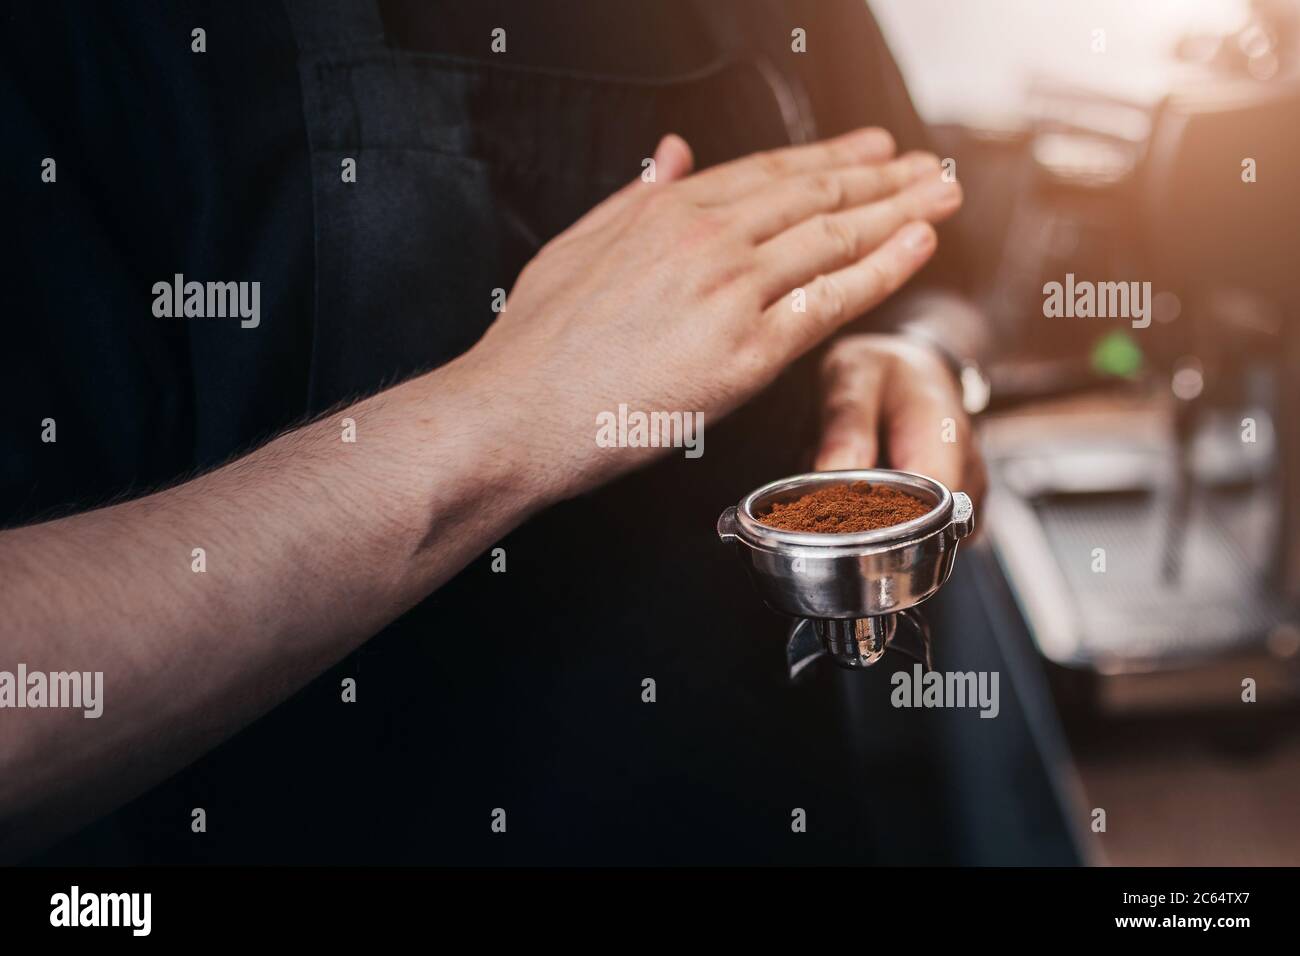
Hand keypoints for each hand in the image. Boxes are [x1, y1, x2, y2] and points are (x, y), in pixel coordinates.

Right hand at [465, 128, 963, 501]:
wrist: (515, 412)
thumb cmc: (536, 345)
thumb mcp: (575, 245)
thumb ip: (632, 196)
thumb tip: (669, 155)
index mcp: (665, 212)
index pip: (768, 173)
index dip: (829, 157)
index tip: (869, 149)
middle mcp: (706, 239)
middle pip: (814, 195)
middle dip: (880, 175)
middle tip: (928, 166)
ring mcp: (730, 292)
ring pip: (833, 239)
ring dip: (896, 211)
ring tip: (940, 195)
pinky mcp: (745, 352)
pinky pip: (830, 302)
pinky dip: (881, 270)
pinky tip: (916, 248)